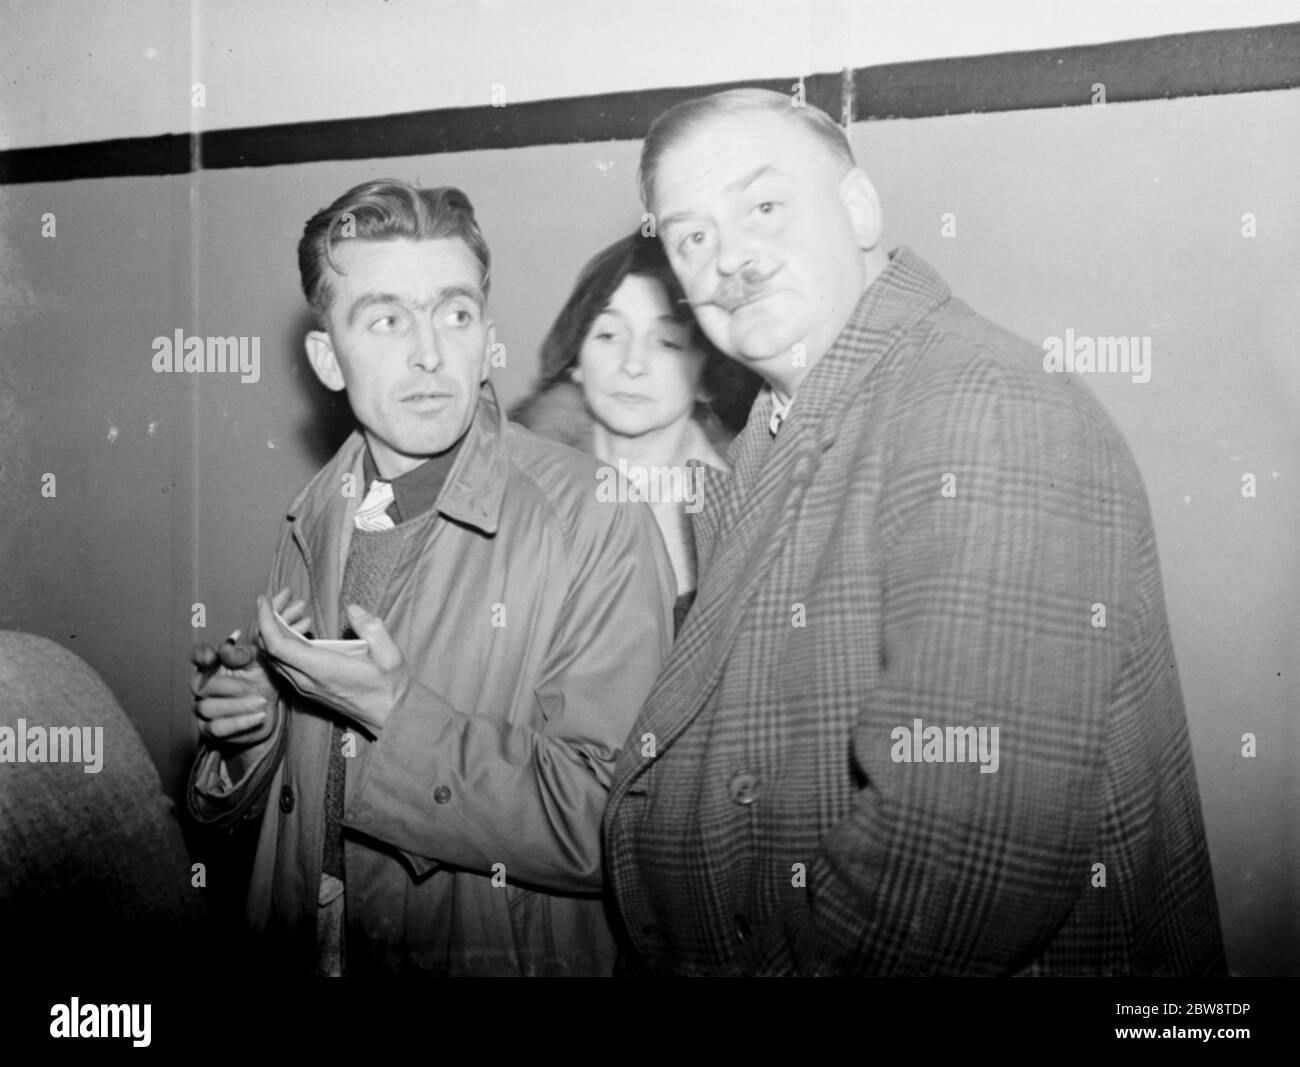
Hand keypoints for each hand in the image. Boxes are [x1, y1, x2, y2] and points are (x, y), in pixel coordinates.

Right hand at [190, 588, 311, 744]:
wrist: (262, 713)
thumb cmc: (262, 678)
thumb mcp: (269, 653)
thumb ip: (273, 624)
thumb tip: (285, 593)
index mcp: (214, 664)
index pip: (198, 656)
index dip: (203, 656)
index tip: (216, 656)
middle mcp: (203, 684)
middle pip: (204, 683)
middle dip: (230, 684)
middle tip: (254, 686)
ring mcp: (204, 707)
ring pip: (210, 707)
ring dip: (238, 704)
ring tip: (262, 703)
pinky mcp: (210, 729)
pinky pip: (218, 727)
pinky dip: (240, 722)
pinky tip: (260, 717)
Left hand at [255, 596, 410, 734]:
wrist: (390, 715)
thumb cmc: (391, 685)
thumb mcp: (391, 655)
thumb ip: (373, 629)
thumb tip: (353, 608)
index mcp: (322, 670)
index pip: (277, 646)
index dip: (266, 621)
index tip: (264, 599)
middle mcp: (306, 681)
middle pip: (270, 649)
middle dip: (269, 619)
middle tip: (283, 597)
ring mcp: (305, 687)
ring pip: (274, 657)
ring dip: (275, 631)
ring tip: (293, 608)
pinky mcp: (308, 689)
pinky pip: (283, 664)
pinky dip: (282, 643)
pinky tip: (300, 629)